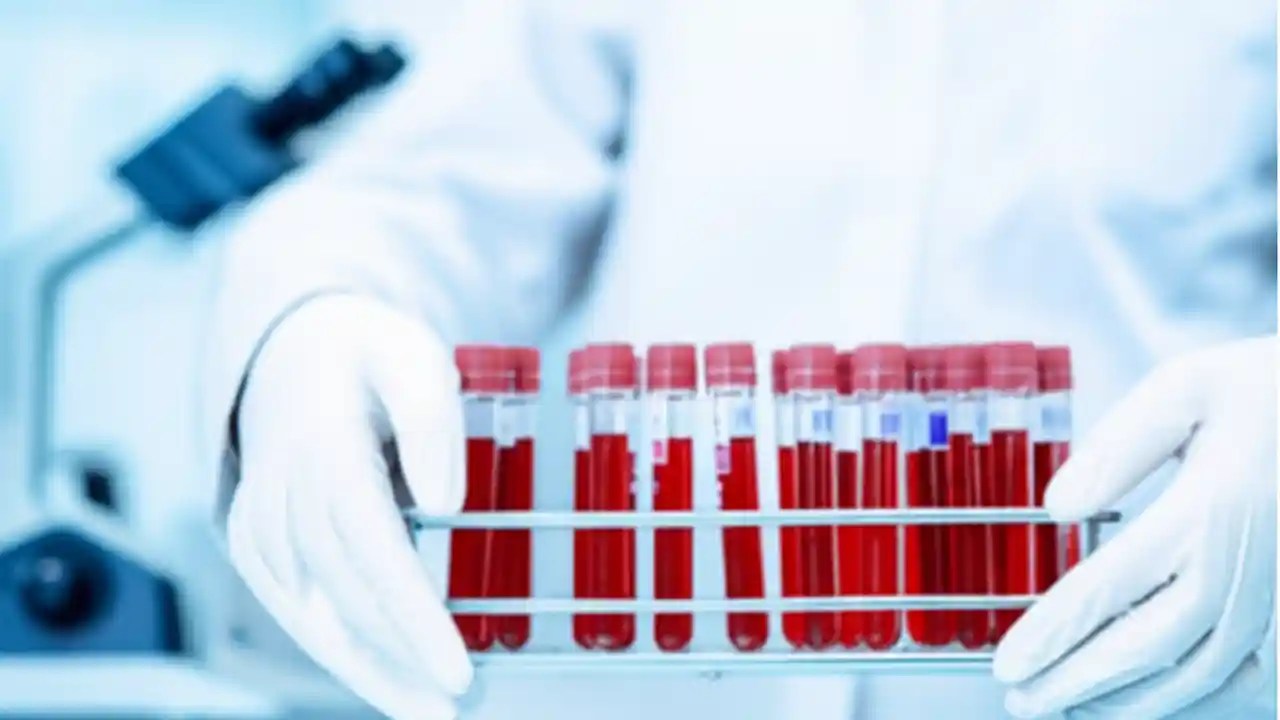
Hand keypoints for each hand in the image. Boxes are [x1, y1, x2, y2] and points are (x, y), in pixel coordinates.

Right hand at [226, 294, 472, 718]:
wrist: (291, 349)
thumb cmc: (366, 353)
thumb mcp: (412, 355)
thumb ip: (431, 419)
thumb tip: (447, 500)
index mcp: (323, 443)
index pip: (369, 543)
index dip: (410, 614)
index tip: (453, 667)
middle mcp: (281, 490)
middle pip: (341, 591)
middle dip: (398, 658)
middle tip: (451, 707)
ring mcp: (259, 520)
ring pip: (311, 612)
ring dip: (369, 670)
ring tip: (424, 712)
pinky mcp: (253, 542)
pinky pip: (292, 608)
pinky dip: (335, 651)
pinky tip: (379, 681)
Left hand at [994, 337, 1276, 718]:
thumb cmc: (1270, 391)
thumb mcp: (1190, 388)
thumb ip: (1120, 447)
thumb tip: (1056, 508)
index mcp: (1206, 511)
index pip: (1107, 590)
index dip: (1052, 636)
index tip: (1008, 663)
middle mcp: (1245, 569)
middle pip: (1146, 650)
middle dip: (1076, 683)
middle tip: (1021, 699)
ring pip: (1198, 680)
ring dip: (1129, 704)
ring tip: (1069, 707)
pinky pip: (1251, 682)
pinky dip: (1194, 702)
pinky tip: (1148, 701)